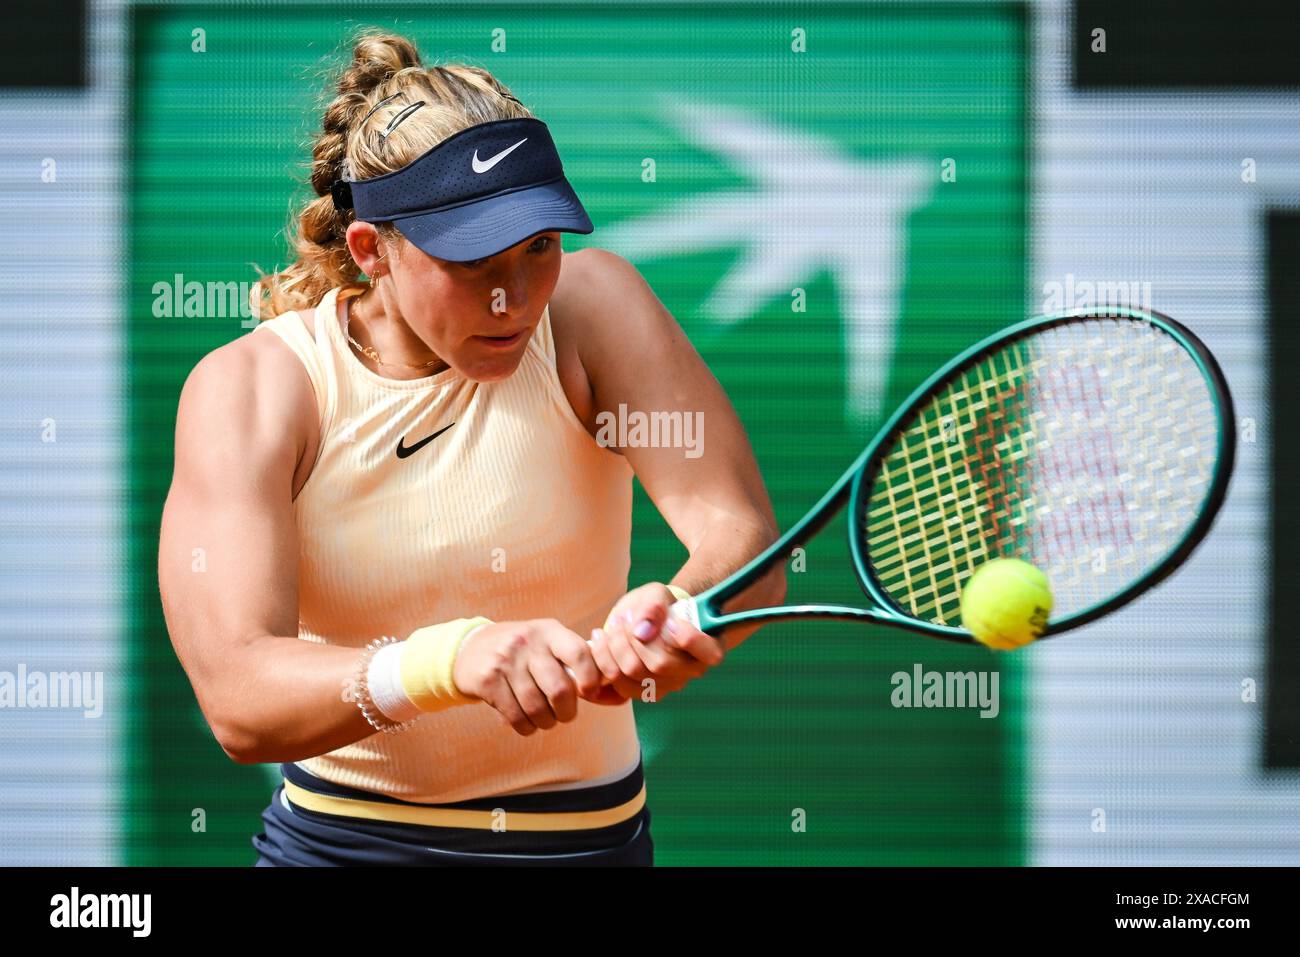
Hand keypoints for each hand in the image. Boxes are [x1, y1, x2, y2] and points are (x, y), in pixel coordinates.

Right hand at [451, 618, 622, 736]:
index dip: (591, 678)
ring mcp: (506, 661)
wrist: (469, 649)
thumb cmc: (521, 651)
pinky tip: (527, 723)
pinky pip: (515, 716)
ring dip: (546, 723)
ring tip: (546, 720)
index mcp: (549, 631)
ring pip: (537, 707)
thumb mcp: (546, 643)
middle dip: (567, 711)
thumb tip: (607, 690)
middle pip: (560, 689)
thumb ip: (573, 661)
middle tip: (565, 715)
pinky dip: (526, 727)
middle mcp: (528, 642)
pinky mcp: (488, 681)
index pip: (580, 653)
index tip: (589, 693)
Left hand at [590, 583, 724, 702]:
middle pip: (660, 664)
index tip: (671, 620)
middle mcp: (692, 671)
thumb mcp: (657, 594)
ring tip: (613, 625)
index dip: (690, 638)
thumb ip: (653, 606)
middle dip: (634, 637)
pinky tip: (602, 641)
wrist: (646, 620)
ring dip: (616, 646)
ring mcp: (669, 685)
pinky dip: (605, 660)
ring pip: (635, 673)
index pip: (709, 653)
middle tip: (626, 617)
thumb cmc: (658, 606)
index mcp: (708, 646)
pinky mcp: (646, 692)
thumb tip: (642, 630)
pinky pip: (620, 685)